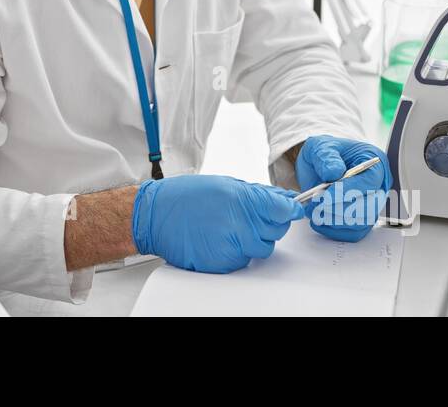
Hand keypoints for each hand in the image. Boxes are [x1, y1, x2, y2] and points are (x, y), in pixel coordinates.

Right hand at [132, 174, 304, 272]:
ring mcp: (233, 246)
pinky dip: (238, 252)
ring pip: (263, 248)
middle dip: (269, 224)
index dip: (289, 209)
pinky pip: (244, 260)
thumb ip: (258, 194)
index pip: (284, 209)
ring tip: (231, 228)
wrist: (156, 216)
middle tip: (249, 216)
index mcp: (242, 200)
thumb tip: (285, 199)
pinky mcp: (224, 263)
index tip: (290, 209)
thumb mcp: (224, 185)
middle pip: (277, 231)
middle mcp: (240, 224)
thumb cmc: (187, 197)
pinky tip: (221, 239)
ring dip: (254, 240)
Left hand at [295, 135, 392, 242]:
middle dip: (338, 209)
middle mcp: (378, 186)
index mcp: (374, 164)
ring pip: (360, 223)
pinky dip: (334, 230)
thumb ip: (327, 156)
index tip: (324, 197)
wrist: (318, 165)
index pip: (368, 183)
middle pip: (368, 207)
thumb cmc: (325, 154)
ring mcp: (371, 205)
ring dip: (334, 220)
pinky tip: (318, 220)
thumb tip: (334, 172)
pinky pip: (353, 233)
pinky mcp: (361, 219)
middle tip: (315, 205)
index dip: (346, 192)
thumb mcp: (321, 146)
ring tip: (313, 210)